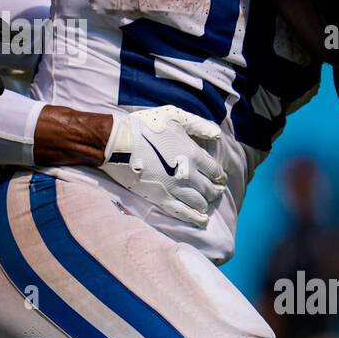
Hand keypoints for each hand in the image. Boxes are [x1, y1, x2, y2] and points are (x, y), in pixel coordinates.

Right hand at [100, 106, 226, 226]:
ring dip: (205, 204)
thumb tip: (217, 135)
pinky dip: (194, 218)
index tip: (220, 180)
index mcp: (193, 154)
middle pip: (209, 189)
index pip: (215, 171)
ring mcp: (174, 189)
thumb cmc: (145, 127)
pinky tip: (201, 220)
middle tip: (215, 193)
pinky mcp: (160, 198)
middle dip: (214, 192)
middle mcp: (188, 174)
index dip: (220, 177)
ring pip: (198, 202)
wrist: (118, 143)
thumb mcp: (174, 116)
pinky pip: (182, 213)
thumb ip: (198, 125)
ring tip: (206, 206)